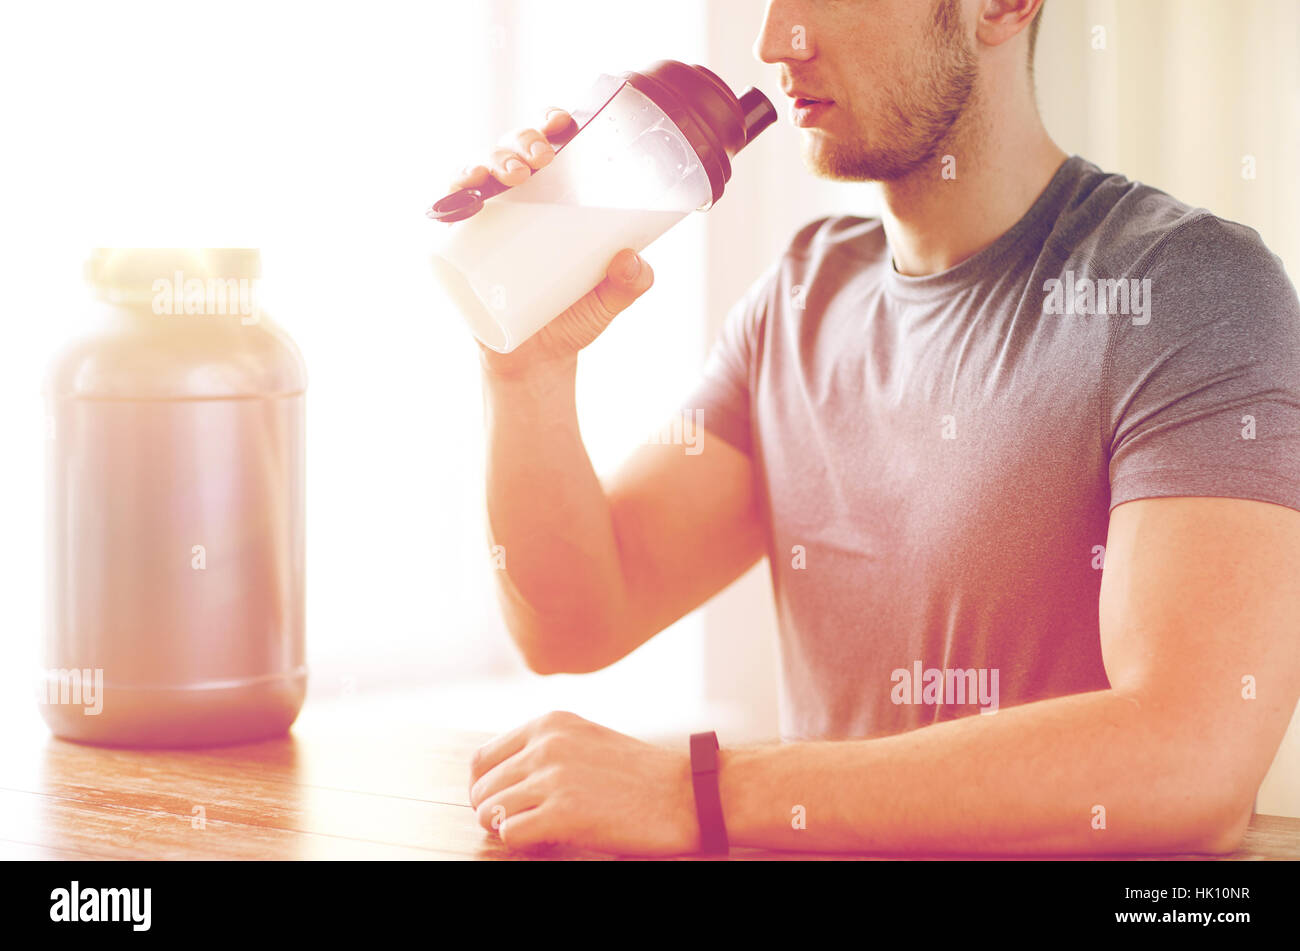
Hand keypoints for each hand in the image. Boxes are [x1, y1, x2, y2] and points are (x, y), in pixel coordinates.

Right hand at [448, 109, 655, 378]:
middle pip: (513, 147)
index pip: (551, 143)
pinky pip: (450, 208)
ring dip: (492, 159)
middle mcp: (518, 200)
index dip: (553, 122)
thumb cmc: (574, 317)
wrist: (536, 359)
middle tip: (542, 159)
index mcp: (556, 196)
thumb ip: (630, 283)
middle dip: (523, 139)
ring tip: (513, 176)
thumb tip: (631, 259)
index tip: (564, 123)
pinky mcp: (462, 246)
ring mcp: (488, 219)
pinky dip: (453, 192)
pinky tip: (465, 188)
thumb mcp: (610, 300)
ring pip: (481, 169)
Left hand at [468, 710, 699, 855]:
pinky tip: (548, 840)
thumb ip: (545, 749)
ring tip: (537, 831)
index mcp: (550, 723)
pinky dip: (522, 843)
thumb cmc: (642, 775)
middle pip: (481, 788)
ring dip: (506, 828)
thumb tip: (501, 780)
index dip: (487, 787)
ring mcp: (552, 777)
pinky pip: (509, 834)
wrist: (689, 794)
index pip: (483, 758)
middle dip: (495, 811)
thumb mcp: (587, 740)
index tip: (504, 803)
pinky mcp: (562, 812)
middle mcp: (545, 744)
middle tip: (522, 823)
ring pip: (488, 812)